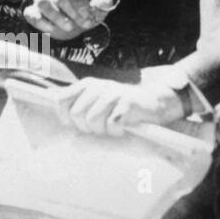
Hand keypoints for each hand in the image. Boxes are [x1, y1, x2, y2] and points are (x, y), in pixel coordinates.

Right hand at [24, 0, 119, 39]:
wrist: (72, 14)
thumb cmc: (86, 7)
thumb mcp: (99, 3)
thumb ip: (103, 1)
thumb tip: (100, 3)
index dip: (80, 0)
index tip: (88, 14)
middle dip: (74, 13)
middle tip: (84, 23)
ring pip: (43, 3)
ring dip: (57, 18)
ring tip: (69, 27)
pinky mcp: (33, 11)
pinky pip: (30, 15)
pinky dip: (41, 23)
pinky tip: (53, 29)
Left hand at [55, 78, 184, 136]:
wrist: (158, 103)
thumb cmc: (126, 110)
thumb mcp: (100, 108)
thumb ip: (82, 114)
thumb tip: (68, 132)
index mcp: (87, 86)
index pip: (61, 100)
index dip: (66, 118)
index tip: (78, 125)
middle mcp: (98, 86)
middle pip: (76, 114)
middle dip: (87, 128)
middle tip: (102, 128)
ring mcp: (113, 93)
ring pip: (92, 120)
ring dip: (103, 131)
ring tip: (114, 128)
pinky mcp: (127, 103)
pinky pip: (112, 124)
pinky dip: (118, 132)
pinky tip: (125, 127)